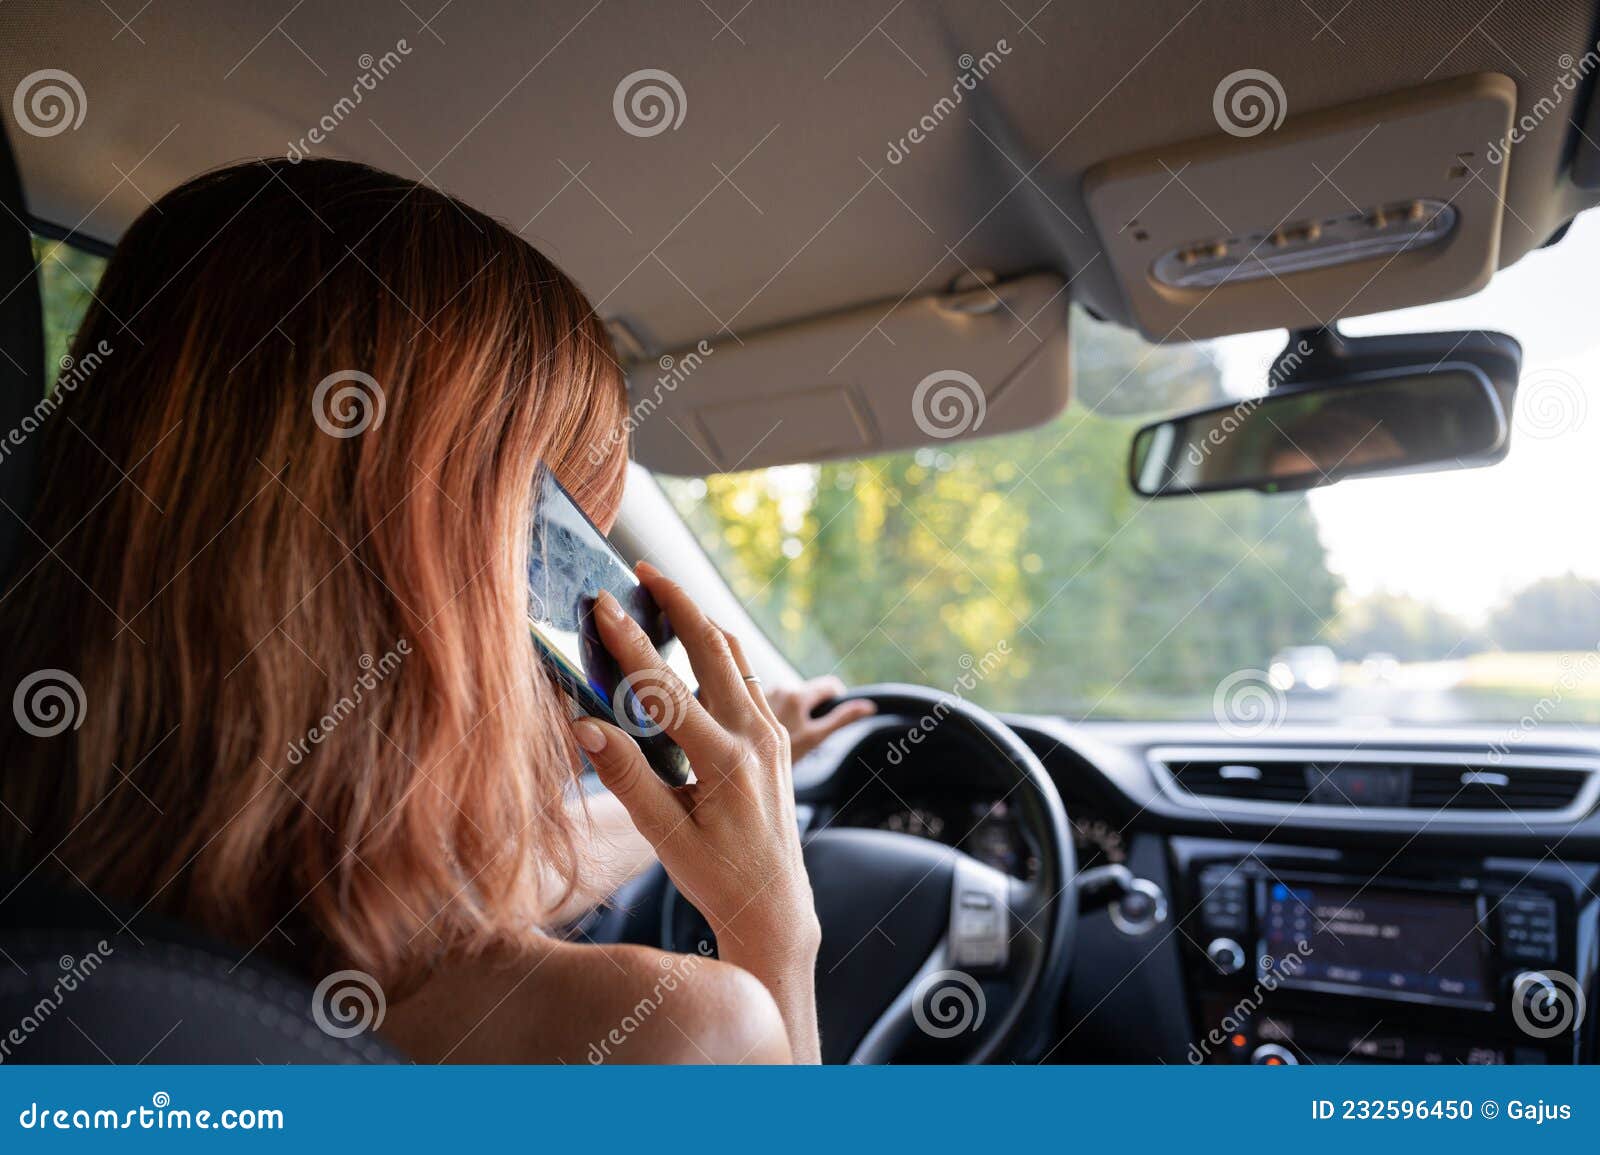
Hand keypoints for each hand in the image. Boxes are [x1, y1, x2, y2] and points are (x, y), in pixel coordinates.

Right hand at [569, 562, 819, 1061]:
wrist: (774, 904)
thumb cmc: (715, 876)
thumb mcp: (665, 836)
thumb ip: (628, 777)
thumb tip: (586, 725)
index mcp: (725, 762)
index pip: (667, 688)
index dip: (630, 642)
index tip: (602, 603)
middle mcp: (756, 738)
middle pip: (716, 646)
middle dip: (678, 602)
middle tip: (643, 569)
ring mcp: (771, 734)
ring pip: (736, 655)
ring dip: (700, 619)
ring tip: (664, 591)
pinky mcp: (774, 738)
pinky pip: (747, 676)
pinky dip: (719, 648)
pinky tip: (693, 638)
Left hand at [766, 675, 875, 759]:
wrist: (743, 764)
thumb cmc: (779, 755)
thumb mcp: (815, 738)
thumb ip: (842, 719)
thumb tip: (869, 706)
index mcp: (796, 694)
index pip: (830, 685)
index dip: (838, 700)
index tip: (831, 719)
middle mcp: (779, 687)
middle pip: (812, 690)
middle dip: (815, 708)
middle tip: (808, 732)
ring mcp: (765, 691)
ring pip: (795, 695)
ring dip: (799, 710)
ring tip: (790, 734)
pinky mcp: (755, 698)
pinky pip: (779, 700)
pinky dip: (783, 712)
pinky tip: (776, 730)